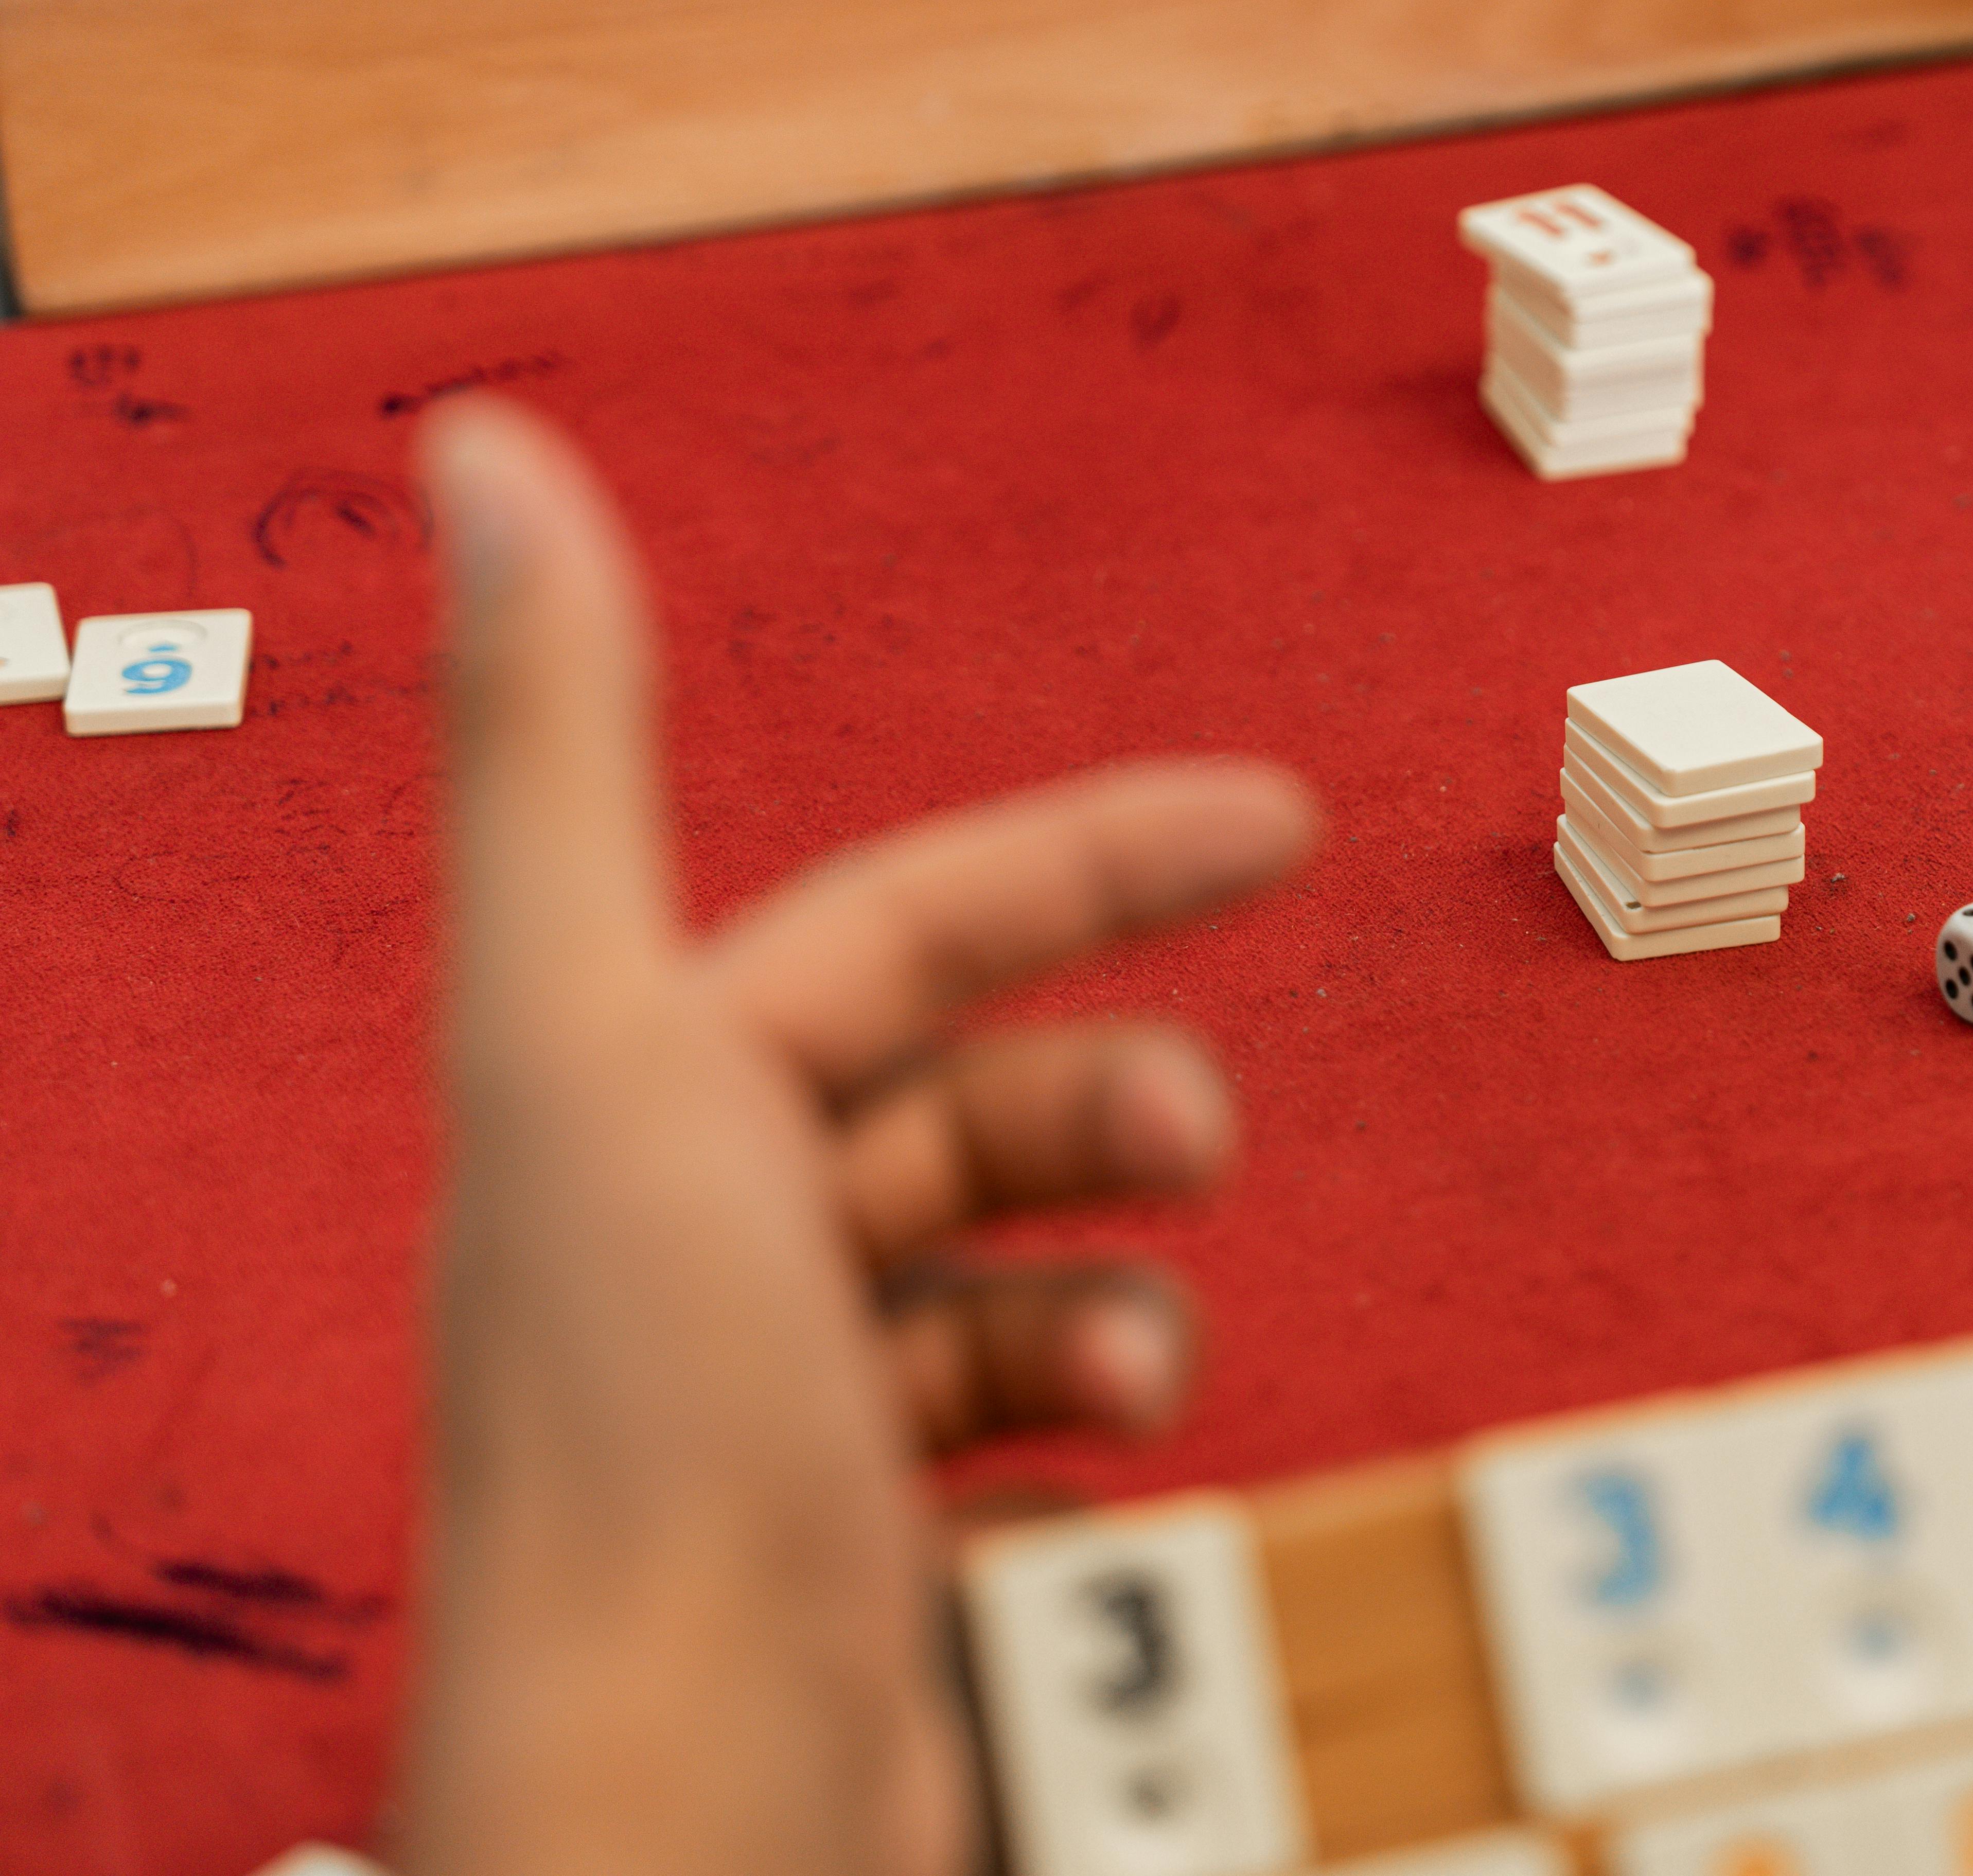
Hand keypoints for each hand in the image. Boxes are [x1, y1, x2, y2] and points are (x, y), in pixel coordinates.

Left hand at [402, 398, 1314, 1875]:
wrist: (699, 1806)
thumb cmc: (648, 1445)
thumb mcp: (606, 1037)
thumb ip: (561, 745)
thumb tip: (482, 451)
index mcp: (640, 1111)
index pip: (898, 918)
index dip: (1094, 851)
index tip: (1270, 817)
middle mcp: (700, 1251)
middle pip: (965, 1103)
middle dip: (1111, 1092)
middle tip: (1200, 1131)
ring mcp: (793, 1412)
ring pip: (1015, 1274)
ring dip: (1114, 1276)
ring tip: (1140, 1338)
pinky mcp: (877, 1555)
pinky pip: (1034, 1430)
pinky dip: (1099, 1416)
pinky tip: (1111, 1444)